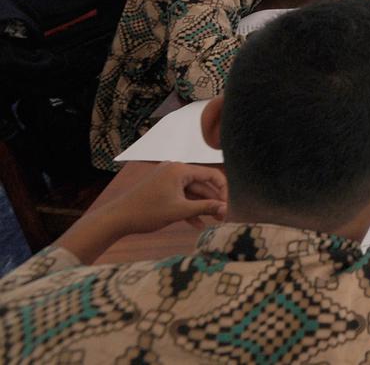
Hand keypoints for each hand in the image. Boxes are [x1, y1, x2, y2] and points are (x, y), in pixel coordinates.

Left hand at [57, 162, 227, 263]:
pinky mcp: (162, 188)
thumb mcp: (180, 211)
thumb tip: (226, 208)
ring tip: (214, 222)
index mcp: (180, 169)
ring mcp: (167, 179)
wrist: (117, 218)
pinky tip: (197, 225)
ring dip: (202, 206)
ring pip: (192, 192)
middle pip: (203, 184)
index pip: (212, 175)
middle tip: (223, 217)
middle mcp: (175, 170)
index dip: (223, 190)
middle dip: (213, 201)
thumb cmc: (148, 212)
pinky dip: (188, 208)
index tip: (227, 207)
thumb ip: (205, 207)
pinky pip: (181, 196)